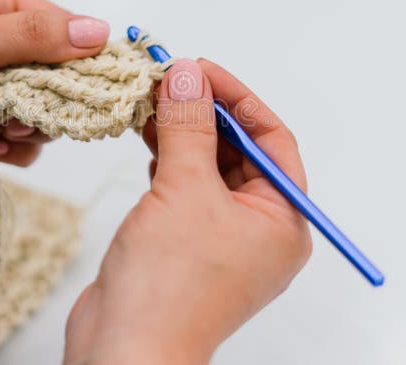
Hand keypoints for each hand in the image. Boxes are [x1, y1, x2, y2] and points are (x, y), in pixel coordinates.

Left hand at [0, 0, 109, 222]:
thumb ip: (33, 37)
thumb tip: (99, 30)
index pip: (58, 25)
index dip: (84, 52)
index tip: (106, 80)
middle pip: (56, 73)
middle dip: (51, 96)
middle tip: (34, 110)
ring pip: (42, 112)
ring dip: (30, 126)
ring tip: (1, 129)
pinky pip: (21, 143)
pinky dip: (13, 149)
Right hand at [64, 59, 311, 363]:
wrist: (125, 350)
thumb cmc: (169, 285)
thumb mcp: (185, 191)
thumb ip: (188, 127)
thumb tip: (186, 74)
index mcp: (281, 221)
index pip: (271, 140)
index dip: (236, 99)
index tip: (199, 69)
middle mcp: (257, 229)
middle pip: (237, 151)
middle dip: (203, 112)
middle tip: (168, 79)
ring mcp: (220, 238)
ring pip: (206, 167)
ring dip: (180, 132)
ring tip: (149, 100)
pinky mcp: (184, 243)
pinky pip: (184, 187)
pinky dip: (166, 159)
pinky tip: (145, 139)